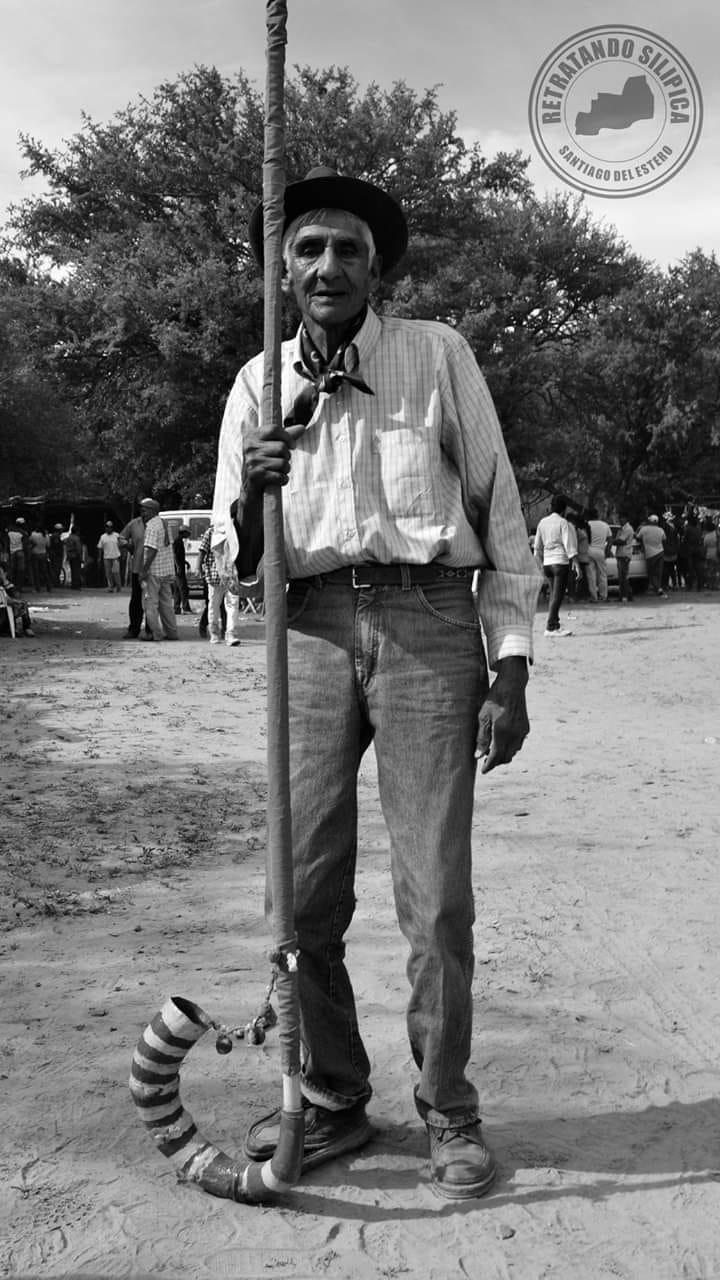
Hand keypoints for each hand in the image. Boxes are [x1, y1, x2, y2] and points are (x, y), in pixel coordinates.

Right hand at [243, 424, 305, 491]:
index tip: (292, 445)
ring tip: (278, 471)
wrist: (248, 489)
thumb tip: (302, 427)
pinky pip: (280, 476)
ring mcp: (252, 462)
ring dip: (285, 469)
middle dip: (287, 457)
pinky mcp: (256, 476)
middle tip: (280, 462)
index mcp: (251, 437)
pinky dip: (283, 480)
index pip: (274, 429)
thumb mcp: (269, 447)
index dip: (287, 437)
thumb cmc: (262, 465)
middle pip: (281, 447)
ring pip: (283, 462)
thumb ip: (285, 436)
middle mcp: (249, 448)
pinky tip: (278, 480)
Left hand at [475, 657, 529, 774]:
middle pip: (506, 757)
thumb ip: (481, 738)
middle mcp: (515, 734)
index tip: (483, 771)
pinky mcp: (526, 727)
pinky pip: (518, 744)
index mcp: (503, 732)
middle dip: (496, 762)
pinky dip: (510, 747)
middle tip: (485, 760)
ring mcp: (522, 731)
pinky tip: (502, 742)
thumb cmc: (494, 699)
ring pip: (513, 752)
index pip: (496, 756)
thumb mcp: (483, 717)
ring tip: (492, 750)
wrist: (512, 684)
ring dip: (503, 755)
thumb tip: (478, 756)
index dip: (489, 765)